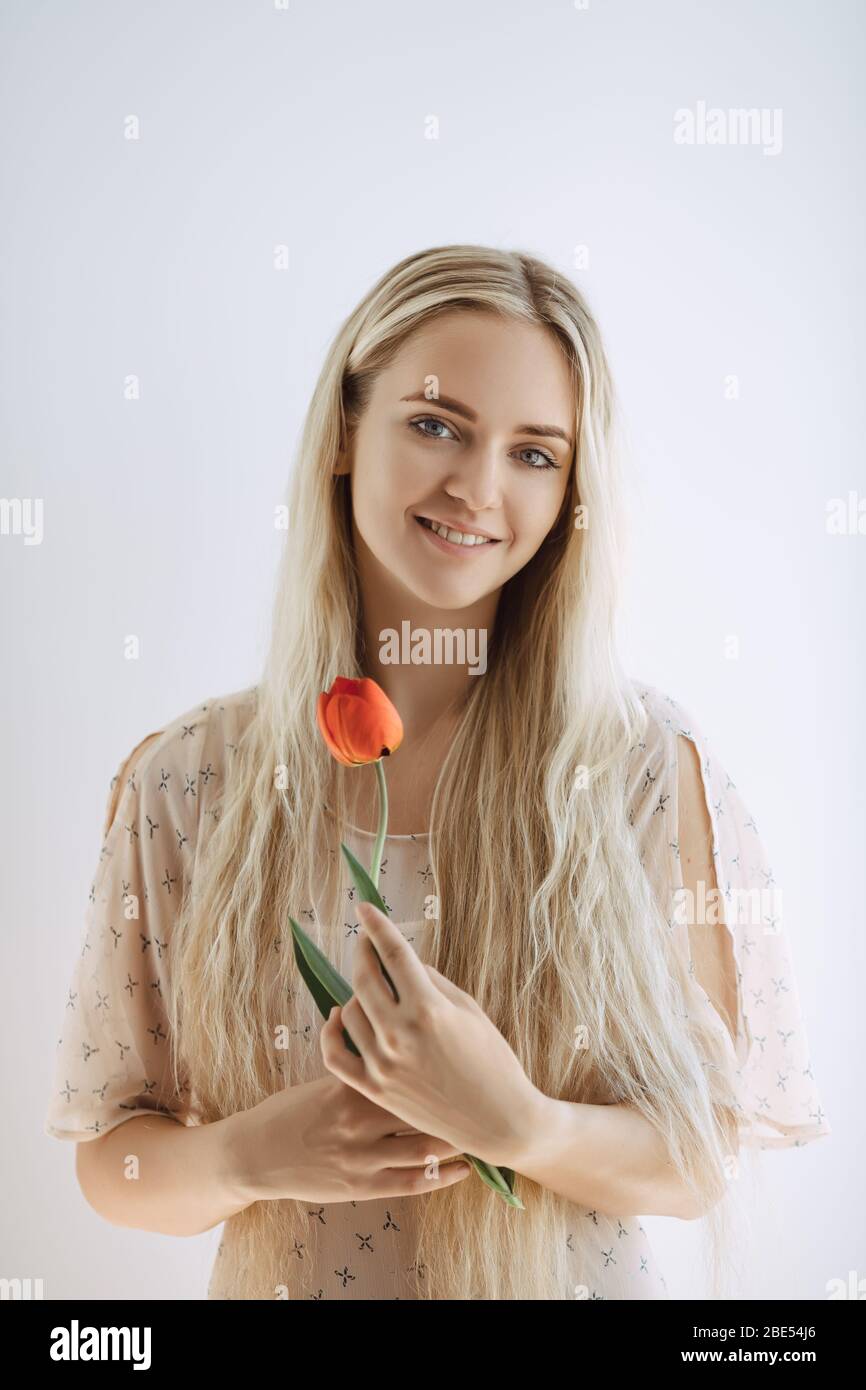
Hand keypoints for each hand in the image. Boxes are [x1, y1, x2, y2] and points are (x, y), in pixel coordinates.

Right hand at [227, 1072, 472, 1205]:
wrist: (258, 1154)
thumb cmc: (293, 1109)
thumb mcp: (326, 1079)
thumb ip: (362, 1064)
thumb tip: (390, 1030)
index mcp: (353, 1087)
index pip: (407, 1068)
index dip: (441, 1062)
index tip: (468, 1055)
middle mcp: (360, 1122)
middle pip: (424, 1109)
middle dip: (457, 1102)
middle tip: (488, 1094)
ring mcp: (362, 1158)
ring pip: (425, 1148)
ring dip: (458, 1140)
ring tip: (483, 1131)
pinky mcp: (362, 1188)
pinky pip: (412, 1184)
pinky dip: (443, 1177)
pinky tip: (464, 1169)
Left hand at [320, 901, 545, 1168]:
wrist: (498, 1121)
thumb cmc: (492, 1059)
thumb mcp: (468, 1010)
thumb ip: (431, 981)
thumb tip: (402, 962)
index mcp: (427, 1009)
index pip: (394, 953)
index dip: (377, 925)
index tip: (365, 908)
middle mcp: (399, 1035)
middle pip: (364, 977)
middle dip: (362, 952)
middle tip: (365, 941)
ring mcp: (383, 1065)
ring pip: (348, 1012)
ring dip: (357, 992)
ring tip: (371, 987)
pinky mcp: (374, 1089)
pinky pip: (335, 1055)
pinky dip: (332, 1031)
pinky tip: (338, 1017)